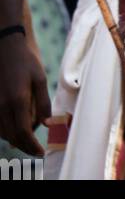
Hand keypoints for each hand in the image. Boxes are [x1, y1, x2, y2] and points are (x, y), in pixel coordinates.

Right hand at [0, 34, 50, 156]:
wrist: (6, 46)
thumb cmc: (26, 61)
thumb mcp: (40, 79)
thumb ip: (43, 104)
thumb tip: (47, 125)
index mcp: (18, 100)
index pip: (24, 133)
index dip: (32, 146)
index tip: (40, 152)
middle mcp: (2, 106)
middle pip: (13, 137)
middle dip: (25, 146)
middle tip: (36, 149)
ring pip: (3, 133)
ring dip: (16, 139)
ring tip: (29, 137)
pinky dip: (7, 131)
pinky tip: (16, 127)